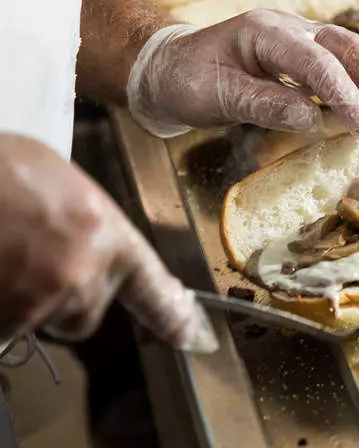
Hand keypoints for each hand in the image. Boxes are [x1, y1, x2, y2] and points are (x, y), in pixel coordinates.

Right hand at [0, 133, 217, 352]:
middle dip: (63, 303)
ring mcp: (44, 299)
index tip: (193, 336)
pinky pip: (7, 330)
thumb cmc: (4, 169)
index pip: (154, 287)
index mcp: (106, 232)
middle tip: (33, 266)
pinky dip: (1, 311)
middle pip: (85, 315)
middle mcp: (84, 272)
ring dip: (22, 303)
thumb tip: (84, 239)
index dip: (173, 316)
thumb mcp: (60, 180)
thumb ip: (84, 222)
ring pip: (39, 322)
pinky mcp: (9, 318)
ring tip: (4, 258)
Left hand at [127, 9, 358, 137]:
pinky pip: (342, 64)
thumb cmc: (184, 81)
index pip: (317, 63)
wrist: (166, 67)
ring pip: (351, 52)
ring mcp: (299, 37)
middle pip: (346, 47)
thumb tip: (312, 119)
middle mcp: (288, 28)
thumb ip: (262, 104)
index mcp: (264, 32)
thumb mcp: (213, 96)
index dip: (346, 95)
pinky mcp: (303, 54)